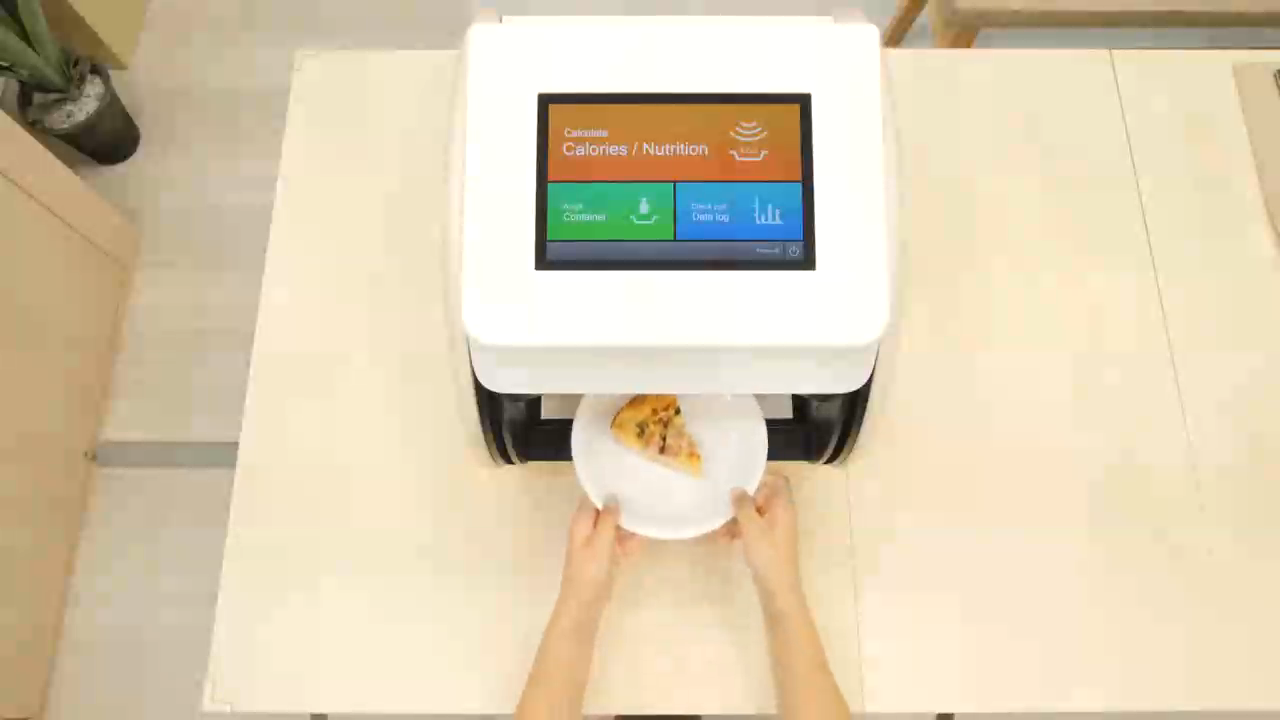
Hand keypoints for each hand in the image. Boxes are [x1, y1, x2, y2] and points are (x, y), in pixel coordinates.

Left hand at [557, 496, 642, 618]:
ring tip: (652, 509)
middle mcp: (589, 529)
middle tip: (645, 491)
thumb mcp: (600, 542)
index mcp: (582, 521)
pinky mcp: (608, 557)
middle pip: (606, 511)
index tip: (626, 476)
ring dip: (631, 523)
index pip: (593, 496)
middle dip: (623, 504)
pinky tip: (650, 533)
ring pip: (617, 527)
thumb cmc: (589, 570)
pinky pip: (622, 543)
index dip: (607, 487)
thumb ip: (607, 519)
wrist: (585, 604)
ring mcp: (599, 544)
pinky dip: (632, 540)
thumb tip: (613, 496)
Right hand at [728, 473, 803, 607]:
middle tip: (724, 510)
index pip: (778, 481)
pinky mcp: (770, 542)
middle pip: (763, 498)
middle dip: (742, 503)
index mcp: (783, 506)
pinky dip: (741, 531)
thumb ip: (743, 505)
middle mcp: (782, 514)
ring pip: (756, 515)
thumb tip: (737, 489)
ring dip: (738, 519)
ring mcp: (776, 529)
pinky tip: (725, 540)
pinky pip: (755, 529)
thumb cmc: (767, 553)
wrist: (778, 587)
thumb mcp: (751, 527)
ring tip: (720, 531)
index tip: (741, 483)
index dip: (761, 479)